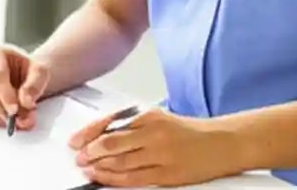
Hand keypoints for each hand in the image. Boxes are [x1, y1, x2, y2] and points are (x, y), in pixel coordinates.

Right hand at [0, 44, 50, 130]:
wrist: (26, 78)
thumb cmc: (30, 71)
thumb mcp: (40, 72)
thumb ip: (35, 85)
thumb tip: (25, 102)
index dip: (5, 94)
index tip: (15, 110)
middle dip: (4, 109)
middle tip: (21, 120)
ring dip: (2, 117)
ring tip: (21, 119)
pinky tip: (10, 118)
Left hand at [67, 108, 243, 186]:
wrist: (221, 143)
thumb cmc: (188, 131)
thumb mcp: (158, 119)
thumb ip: (131, 126)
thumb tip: (100, 136)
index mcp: (149, 116)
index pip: (110, 123)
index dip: (88, 133)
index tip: (76, 141)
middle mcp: (153, 133)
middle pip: (111, 143)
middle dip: (90, 152)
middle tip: (79, 158)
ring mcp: (160, 154)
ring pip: (120, 163)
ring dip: (99, 167)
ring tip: (87, 169)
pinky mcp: (167, 174)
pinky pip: (134, 179)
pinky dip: (114, 180)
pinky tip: (104, 178)